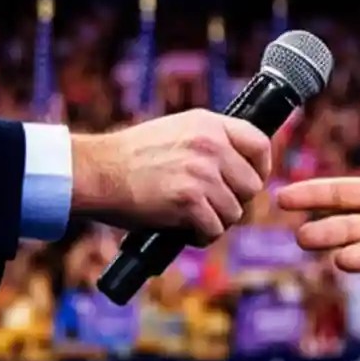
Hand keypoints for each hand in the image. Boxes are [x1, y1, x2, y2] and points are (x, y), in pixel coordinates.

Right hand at [71, 110, 270, 244]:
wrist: (97, 171)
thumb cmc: (131, 156)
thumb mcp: (176, 130)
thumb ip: (209, 141)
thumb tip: (239, 165)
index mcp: (209, 124)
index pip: (260, 144)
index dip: (261, 168)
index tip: (250, 181)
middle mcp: (210, 145)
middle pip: (252, 186)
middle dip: (235, 202)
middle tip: (212, 207)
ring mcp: (201, 173)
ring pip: (235, 212)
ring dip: (216, 221)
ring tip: (191, 218)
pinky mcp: (189, 201)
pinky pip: (214, 229)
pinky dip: (201, 236)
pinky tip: (184, 230)